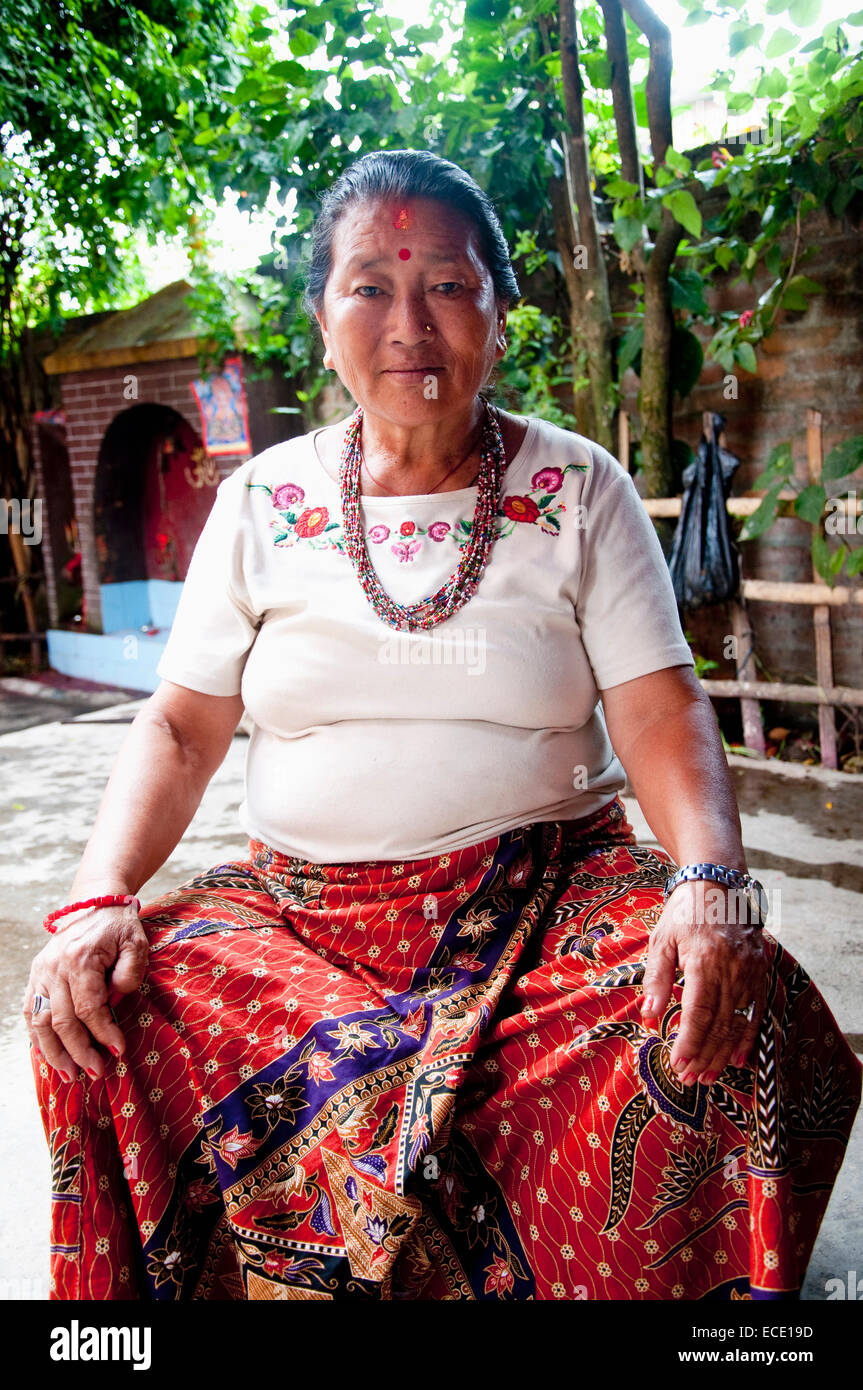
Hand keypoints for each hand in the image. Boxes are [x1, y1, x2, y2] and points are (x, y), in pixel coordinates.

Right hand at [23, 903, 148, 1081]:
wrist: (94, 905)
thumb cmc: (119, 927)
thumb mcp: (136, 943)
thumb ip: (130, 972)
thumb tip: (116, 998)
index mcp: (80, 959)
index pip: (88, 1007)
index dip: (103, 1032)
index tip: (118, 1051)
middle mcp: (54, 968)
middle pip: (62, 1021)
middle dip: (79, 1051)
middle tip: (96, 1073)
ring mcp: (41, 973)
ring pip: (41, 1022)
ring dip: (54, 1053)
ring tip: (70, 1076)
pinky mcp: (36, 977)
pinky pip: (32, 1013)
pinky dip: (38, 1038)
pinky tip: (50, 1056)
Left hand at [640, 880, 767, 1084]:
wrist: (719, 883)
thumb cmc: (684, 912)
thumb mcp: (662, 940)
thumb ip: (657, 980)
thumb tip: (649, 1018)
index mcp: (705, 960)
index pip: (698, 1013)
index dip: (689, 1043)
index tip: (677, 1064)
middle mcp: (733, 969)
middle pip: (720, 1024)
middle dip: (704, 1055)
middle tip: (689, 1079)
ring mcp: (751, 971)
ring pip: (739, 1022)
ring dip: (723, 1053)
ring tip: (708, 1076)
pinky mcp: (761, 971)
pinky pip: (757, 1012)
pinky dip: (748, 1038)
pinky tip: (737, 1059)